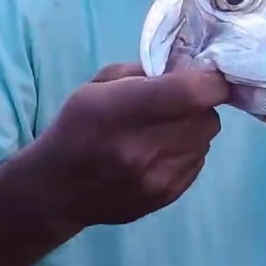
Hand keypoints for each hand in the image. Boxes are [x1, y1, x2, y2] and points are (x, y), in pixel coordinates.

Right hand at [30, 62, 230, 230]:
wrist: (55, 190)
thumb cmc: (75, 127)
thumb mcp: (97, 85)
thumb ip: (144, 72)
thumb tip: (186, 69)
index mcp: (123, 110)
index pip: (194, 93)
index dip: (210, 81)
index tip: (205, 75)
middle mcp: (144, 148)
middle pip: (207, 117)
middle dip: (200, 105)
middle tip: (179, 103)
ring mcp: (158, 178)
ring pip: (206, 141)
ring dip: (193, 130)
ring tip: (164, 129)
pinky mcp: (166, 196)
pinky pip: (198, 162)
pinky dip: (187, 152)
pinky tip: (160, 151)